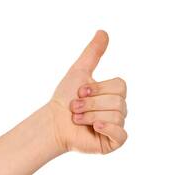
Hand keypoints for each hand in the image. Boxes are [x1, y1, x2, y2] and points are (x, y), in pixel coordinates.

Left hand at [47, 30, 127, 154]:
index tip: (79, 93)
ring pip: (117, 116)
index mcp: (115, 94)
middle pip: (118, 101)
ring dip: (91, 116)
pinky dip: (108, 129)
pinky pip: (122, 135)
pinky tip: (94, 128)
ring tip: (77, 119)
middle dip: (91, 103)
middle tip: (75, 108)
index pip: (120, 85)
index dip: (98, 88)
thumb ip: (93, 53)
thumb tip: (103, 32)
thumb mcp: (79, 72)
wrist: (51, 124)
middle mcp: (119, 109)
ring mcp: (117, 126)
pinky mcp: (113, 142)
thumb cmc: (64, 99)